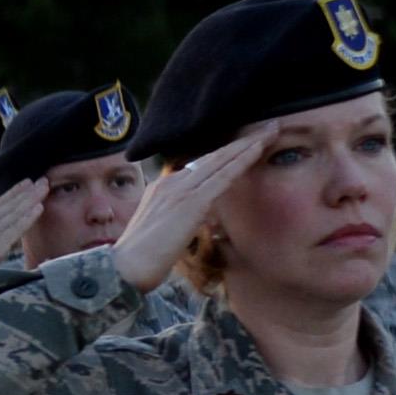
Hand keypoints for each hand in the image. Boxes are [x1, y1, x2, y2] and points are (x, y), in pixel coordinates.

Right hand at [0, 173, 44, 274]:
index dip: (12, 193)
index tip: (26, 183)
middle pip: (7, 205)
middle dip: (26, 192)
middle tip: (42, 180)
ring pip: (13, 213)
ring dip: (30, 199)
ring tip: (44, 187)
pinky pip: (14, 230)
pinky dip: (27, 218)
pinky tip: (39, 208)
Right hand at [108, 124, 269, 292]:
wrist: (126, 268)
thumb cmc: (140, 259)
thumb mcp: (162, 230)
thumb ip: (179, 217)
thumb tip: (197, 216)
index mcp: (163, 187)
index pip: (200, 165)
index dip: (224, 154)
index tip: (242, 145)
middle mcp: (172, 181)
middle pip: (213, 156)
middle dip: (241, 141)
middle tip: (266, 127)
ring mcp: (181, 189)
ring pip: (221, 160)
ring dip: (247, 144)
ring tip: (269, 131)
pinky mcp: (192, 201)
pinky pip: (223, 176)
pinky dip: (243, 161)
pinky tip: (259, 150)